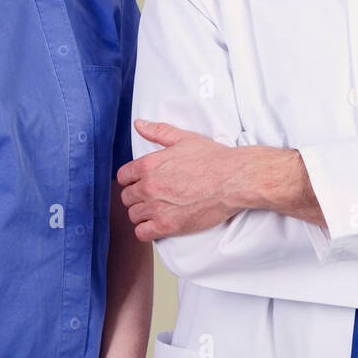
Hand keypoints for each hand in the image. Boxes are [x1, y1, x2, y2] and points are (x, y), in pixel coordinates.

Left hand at [117, 120, 240, 242]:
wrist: (234, 179)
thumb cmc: (214, 159)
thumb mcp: (184, 139)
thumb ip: (158, 131)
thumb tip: (139, 124)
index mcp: (149, 164)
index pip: (123, 177)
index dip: (132, 180)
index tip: (141, 183)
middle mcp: (149, 186)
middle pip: (127, 198)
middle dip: (138, 197)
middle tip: (154, 197)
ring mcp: (157, 207)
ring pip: (134, 215)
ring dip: (143, 214)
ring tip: (158, 211)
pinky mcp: (167, 226)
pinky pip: (142, 233)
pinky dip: (147, 231)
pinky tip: (158, 225)